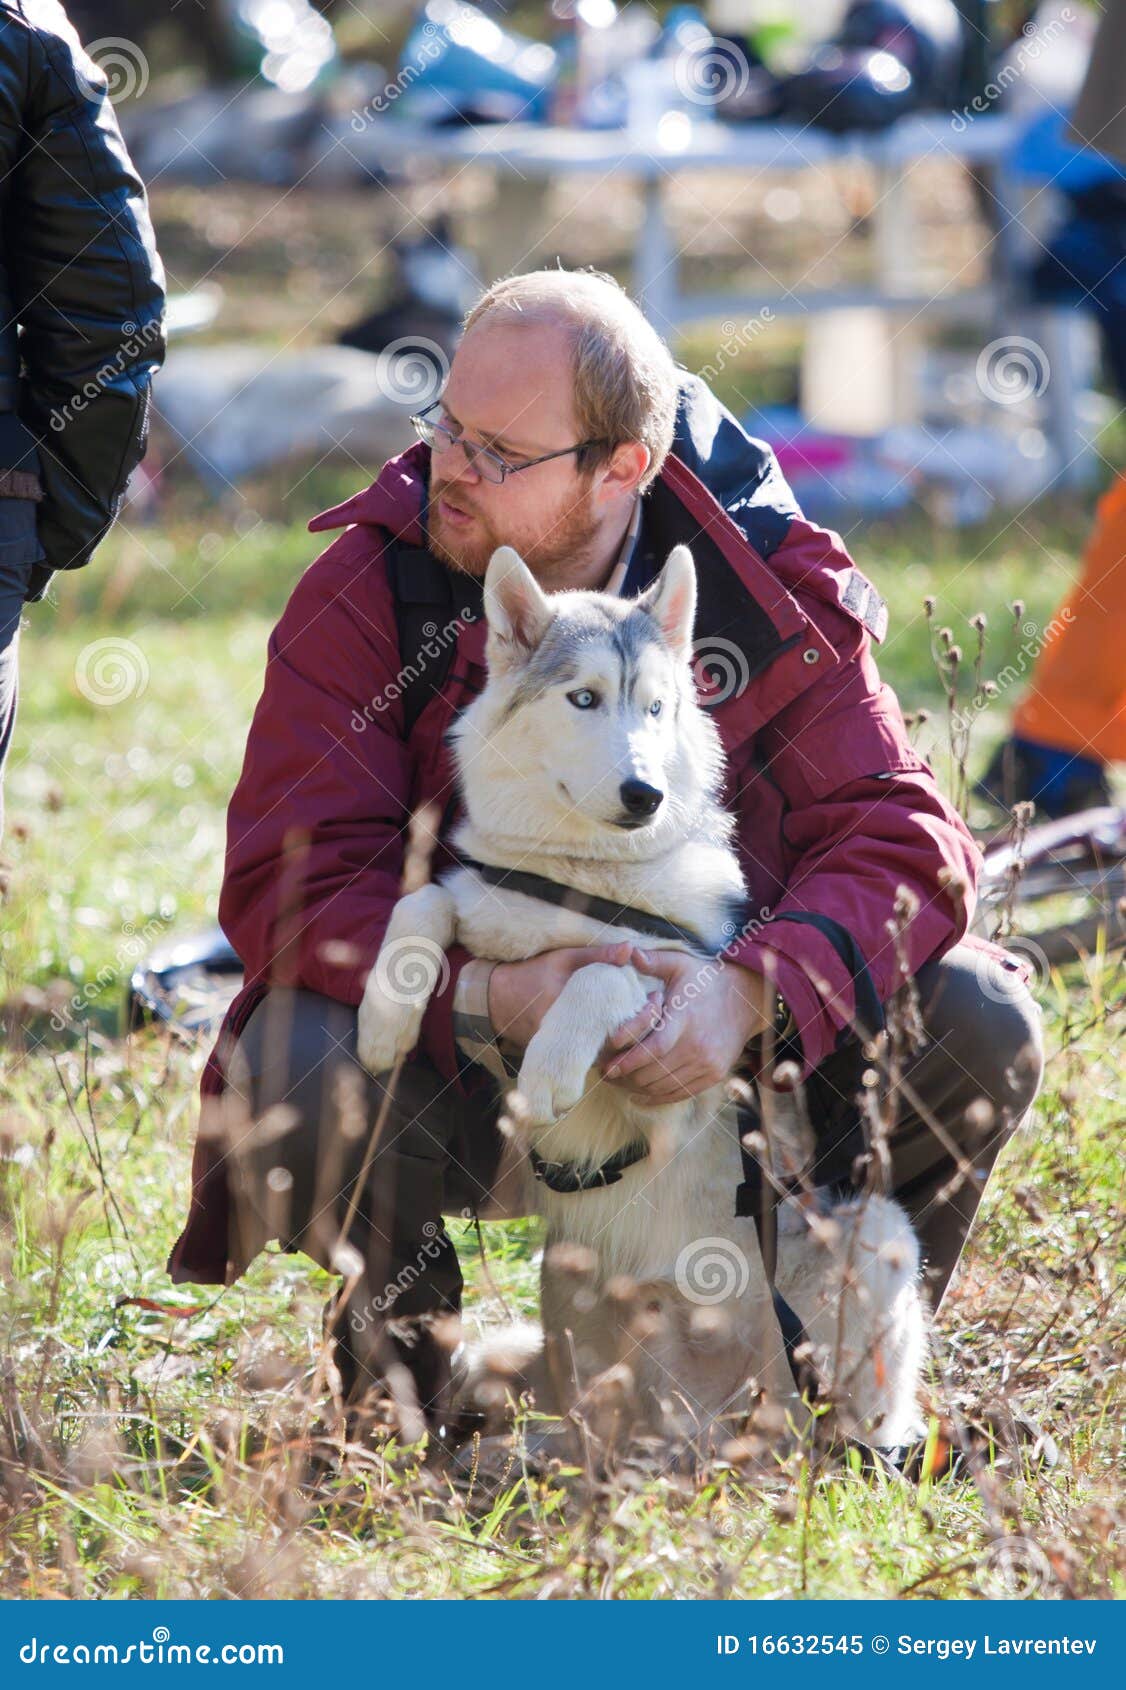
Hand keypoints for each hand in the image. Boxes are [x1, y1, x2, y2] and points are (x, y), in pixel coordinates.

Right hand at [487, 940, 661, 1051]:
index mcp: (577, 1015)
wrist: (501, 1002)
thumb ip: (598, 955)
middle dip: (644, 1029)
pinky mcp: (569, 1056)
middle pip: (621, 1045)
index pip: (620, 1027)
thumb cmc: (534, 975)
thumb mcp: (564, 959)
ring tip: (651, 1015)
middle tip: (659, 1007)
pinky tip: (630, 1026)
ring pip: (612, 1053)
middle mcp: (575, 1040)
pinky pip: (600, 1054)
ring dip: (633, 1037)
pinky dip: (617, 1042)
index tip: (657, 1000)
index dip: (644, 1017)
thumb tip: (631, 948)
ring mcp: (571, 1052)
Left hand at [600, 947, 771, 1103]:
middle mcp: (698, 1045)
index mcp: (686, 1018)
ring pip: (665, 1086)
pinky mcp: (714, 1074)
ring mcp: (708, 1063)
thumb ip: (654, 960)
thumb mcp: (681, 964)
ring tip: (618, 1083)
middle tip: (605, 1074)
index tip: (607, 1065)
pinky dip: (658, 1098)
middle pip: (655, 1072)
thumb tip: (628, 951)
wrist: (746, 999)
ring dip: (638, 1088)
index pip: (653, 1049)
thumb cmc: (706, 980)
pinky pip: (681, 1093)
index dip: (628, 1061)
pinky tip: (639, 1095)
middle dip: (626, 1076)